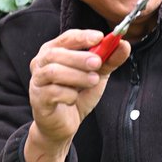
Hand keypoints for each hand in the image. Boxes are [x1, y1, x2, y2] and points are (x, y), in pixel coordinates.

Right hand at [27, 29, 130, 148]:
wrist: (63, 125)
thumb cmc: (76, 95)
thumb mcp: (96, 75)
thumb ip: (109, 60)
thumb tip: (124, 45)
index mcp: (54, 51)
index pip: (67, 37)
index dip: (83, 36)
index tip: (100, 37)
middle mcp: (41, 62)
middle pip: (56, 53)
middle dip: (79, 57)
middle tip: (97, 62)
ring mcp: (37, 81)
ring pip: (53, 71)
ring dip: (77, 75)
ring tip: (93, 80)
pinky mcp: (38, 99)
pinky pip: (53, 92)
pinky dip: (68, 94)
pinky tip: (74, 98)